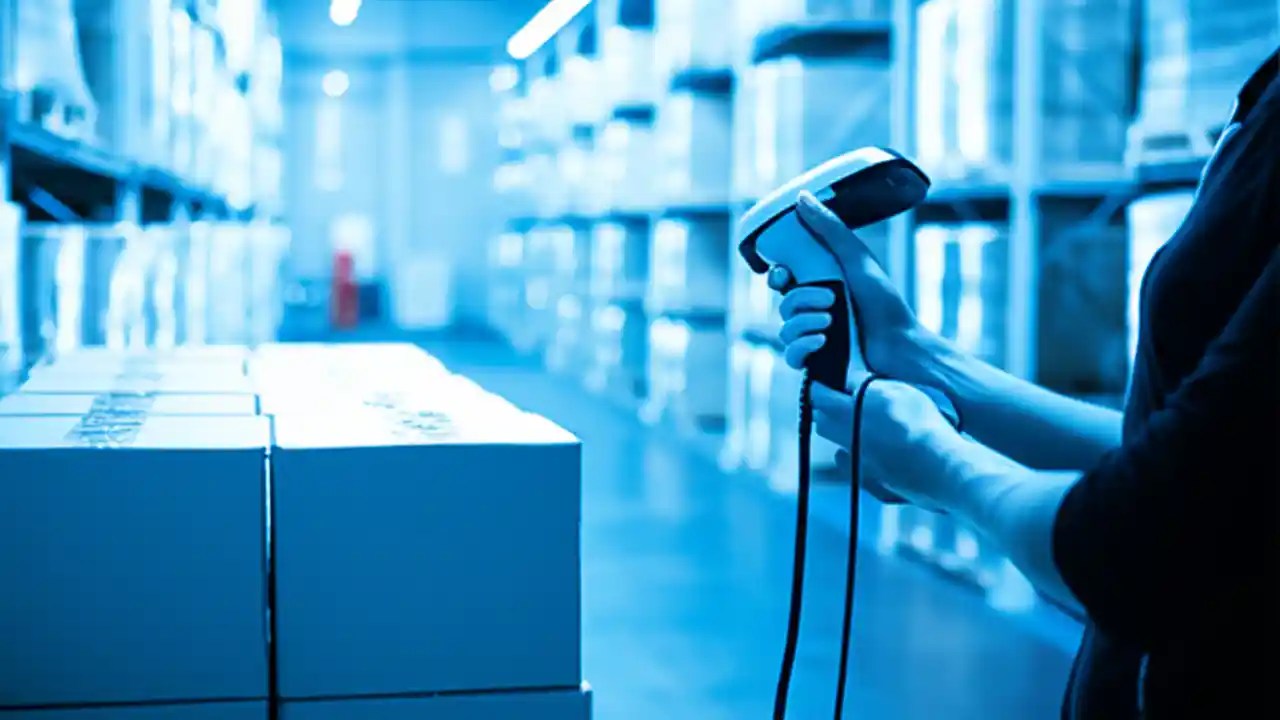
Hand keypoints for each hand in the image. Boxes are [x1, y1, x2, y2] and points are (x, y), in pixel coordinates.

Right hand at [775, 191, 952, 390]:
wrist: (901, 344)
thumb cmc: (884, 301)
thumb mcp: (857, 259)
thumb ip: (829, 228)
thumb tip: (801, 198)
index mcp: (821, 284)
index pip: (783, 279)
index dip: (777, 276)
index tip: (784, 275)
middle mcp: (815, 310)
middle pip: (784, 303)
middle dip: (800, 300)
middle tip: (829, 299)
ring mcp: (815, 336)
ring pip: (785, 328)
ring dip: (803, 323)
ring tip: (830, 322)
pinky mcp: (817, 362)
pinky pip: (791, 355)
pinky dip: (802, 347)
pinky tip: (822, 342)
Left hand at [812, 379, 960, 511]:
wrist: (943, 467)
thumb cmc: (921, 423)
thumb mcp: (895, 389)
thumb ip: (867, 383)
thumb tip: (850, 380)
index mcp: (846, 413)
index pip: (818, 396)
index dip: (819, 388)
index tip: (822, 384)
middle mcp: (847, 442)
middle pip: (823, 424)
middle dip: (827, 413)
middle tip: (841, 403)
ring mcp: (860, 468)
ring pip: (840, 449)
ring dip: (844, 438)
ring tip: (862, 429)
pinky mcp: (876, 487)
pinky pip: (858, 473)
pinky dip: (862, 463)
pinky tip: (876, 457)